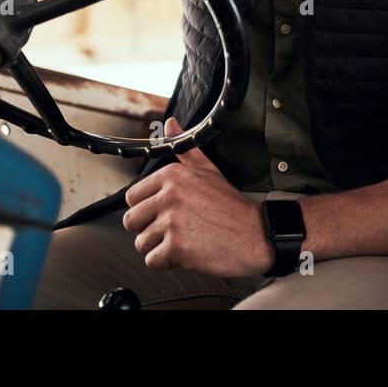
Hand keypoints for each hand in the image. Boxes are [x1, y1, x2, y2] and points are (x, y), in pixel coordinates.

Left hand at [122, 118, 273, 276]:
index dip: (146, 210)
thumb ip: (185, 150)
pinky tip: (186, 254)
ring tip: (183, 241)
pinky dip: (167, 263)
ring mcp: (172, 222)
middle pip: (131, 221)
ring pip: (141, 243)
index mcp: (172, 176)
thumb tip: (170, 124)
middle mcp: (169, 195)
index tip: (163, 214)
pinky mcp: (177, 247)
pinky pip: (153, 261)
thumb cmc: (232, 207)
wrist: (256, 236)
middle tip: (172, 231)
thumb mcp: (209, 172)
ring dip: (159, 248)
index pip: (131, 197)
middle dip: (148, 230)